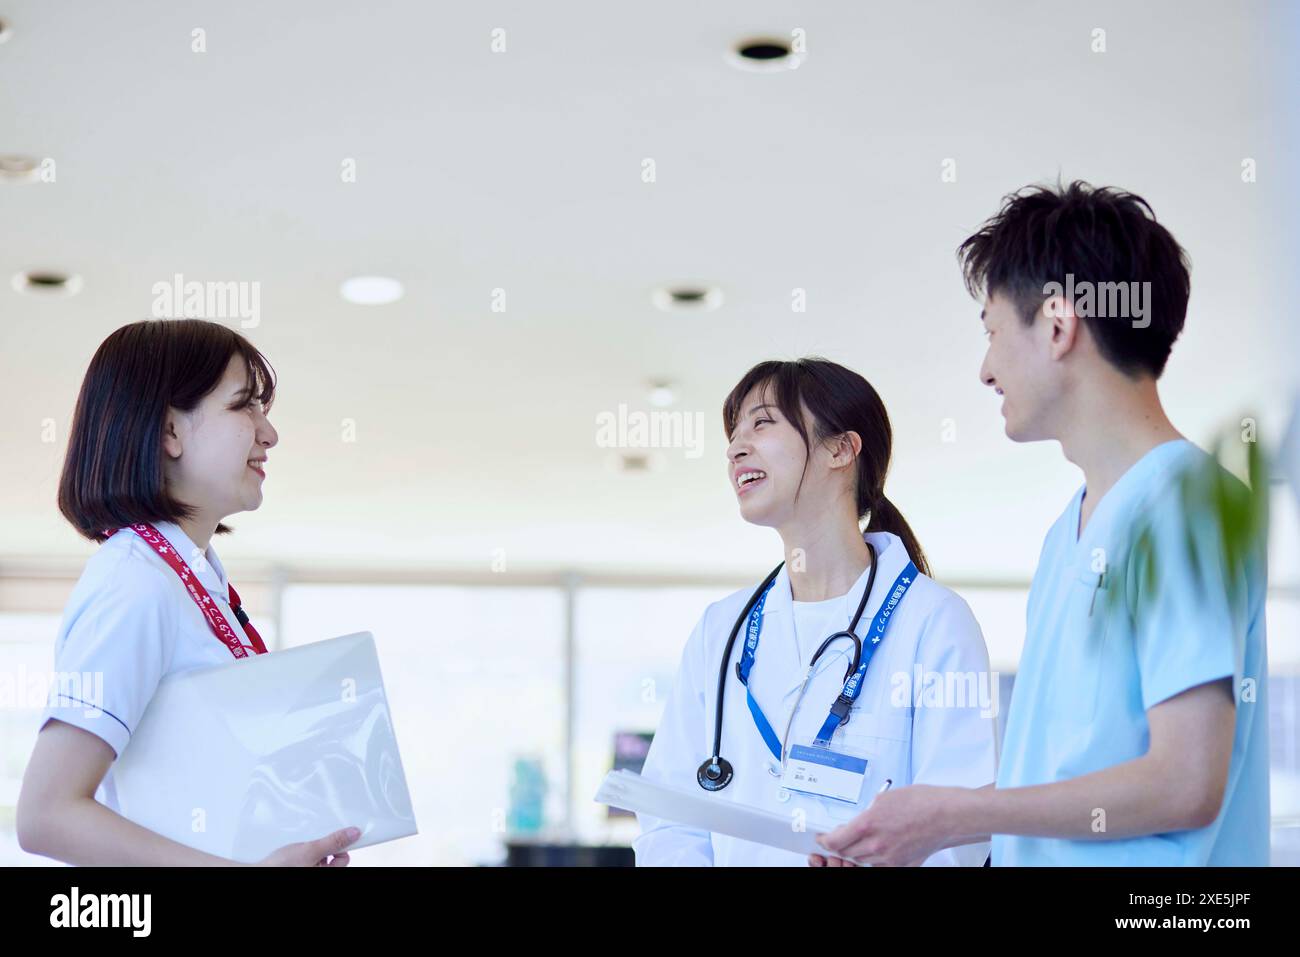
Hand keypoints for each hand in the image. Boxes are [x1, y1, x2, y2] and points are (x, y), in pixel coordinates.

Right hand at [258, 826, 359, 866]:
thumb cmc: (280, 867)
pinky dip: (302, 851)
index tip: (332, 838)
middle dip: (323, 848)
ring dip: (311, 848)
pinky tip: (292, 849)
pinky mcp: (296, 866)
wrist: (257, 871)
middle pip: (331, 857)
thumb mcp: (311, 850)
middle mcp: (317, 873)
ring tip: (299, 847)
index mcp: (326, 874)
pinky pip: (305, 857)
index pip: (344, 859)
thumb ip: (333, 842)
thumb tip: (354, 834)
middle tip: (311, 844)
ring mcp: (307, 870)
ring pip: (317, 856)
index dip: (339, 846)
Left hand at [811, 785, 960, 866]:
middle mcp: (876, 845)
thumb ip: (864, 814)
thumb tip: (853, 824)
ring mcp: (890, 858)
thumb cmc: (920, 802)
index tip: (823, 838)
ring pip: (862, 860)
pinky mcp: (902, 865)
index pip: (834, 841)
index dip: (825, 840)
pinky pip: (880, 865)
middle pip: (847, 853)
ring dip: (858, 852)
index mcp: (868, 824)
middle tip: (840, 837)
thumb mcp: (883, 799)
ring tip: (864, 839)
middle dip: (840, 845)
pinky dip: (875, 858)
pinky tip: (880, 847)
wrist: (946, 815)